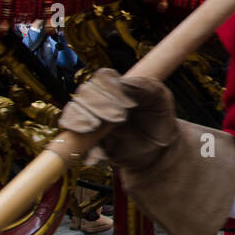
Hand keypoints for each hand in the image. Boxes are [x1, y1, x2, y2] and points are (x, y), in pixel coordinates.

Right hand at [57, 68, 176, 169]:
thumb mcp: (161, 99)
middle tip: (118, 118)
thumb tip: (125, 83)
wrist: (158, 148)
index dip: (110, 88)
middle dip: (95, 105)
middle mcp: (98, 101)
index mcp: (114, 86)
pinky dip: (87, 151)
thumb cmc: (159, 117)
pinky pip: (79, 148)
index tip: (128, 104)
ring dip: (80, 122)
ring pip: (73, 118)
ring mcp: (90, 122)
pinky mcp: (90, 145)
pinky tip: (97, 156)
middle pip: (83, 95)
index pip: (102, 78)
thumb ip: (147, 88)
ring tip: (95, 129)